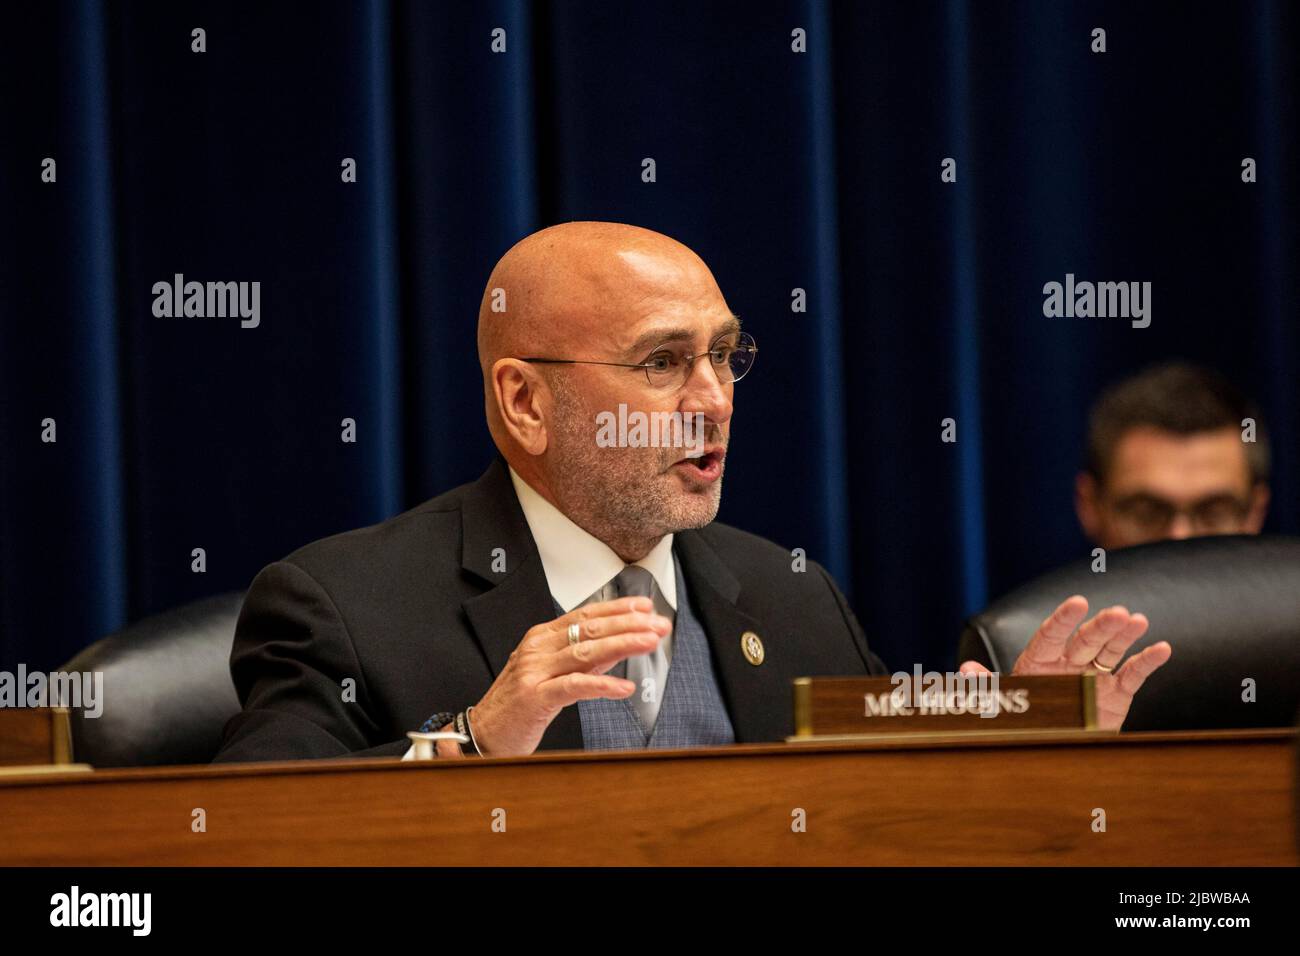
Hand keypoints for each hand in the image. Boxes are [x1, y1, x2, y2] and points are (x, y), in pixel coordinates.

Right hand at [466, 596, 670, 756]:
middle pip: (590, 629)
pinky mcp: (535, 697)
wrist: (484, 734)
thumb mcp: (554, 674)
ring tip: (649, 643)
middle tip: (659, 624)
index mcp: (542, 637)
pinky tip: (623, 687)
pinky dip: (602, 684)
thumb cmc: (519, 705)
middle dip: (629, 624)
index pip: (586, 614)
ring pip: (586, 652)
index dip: (618, 609)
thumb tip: (620, 644)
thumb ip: (586, 659)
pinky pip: (574, 686)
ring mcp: (534, 671)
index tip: (646, 607)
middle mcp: (537, 649)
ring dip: (623, 645)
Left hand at [958, 595, 1171, 730]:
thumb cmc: (1025, 719)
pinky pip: (1132, 675)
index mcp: (1039, 661)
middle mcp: (1068, 663)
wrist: (1051, 745)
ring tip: (1138, 620)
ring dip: (1124, 635)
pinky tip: (1162, 648)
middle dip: (1101, 626)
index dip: (1063, 620)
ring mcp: (1094, 675)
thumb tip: (964, 671)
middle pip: (1085, 640)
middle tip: (1118, 613)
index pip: (1050, 636)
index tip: (1078, 602)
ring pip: (1110, 650)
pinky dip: (1147, 661)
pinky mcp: (1116, 692)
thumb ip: (988, 688)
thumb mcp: (1002, 705)